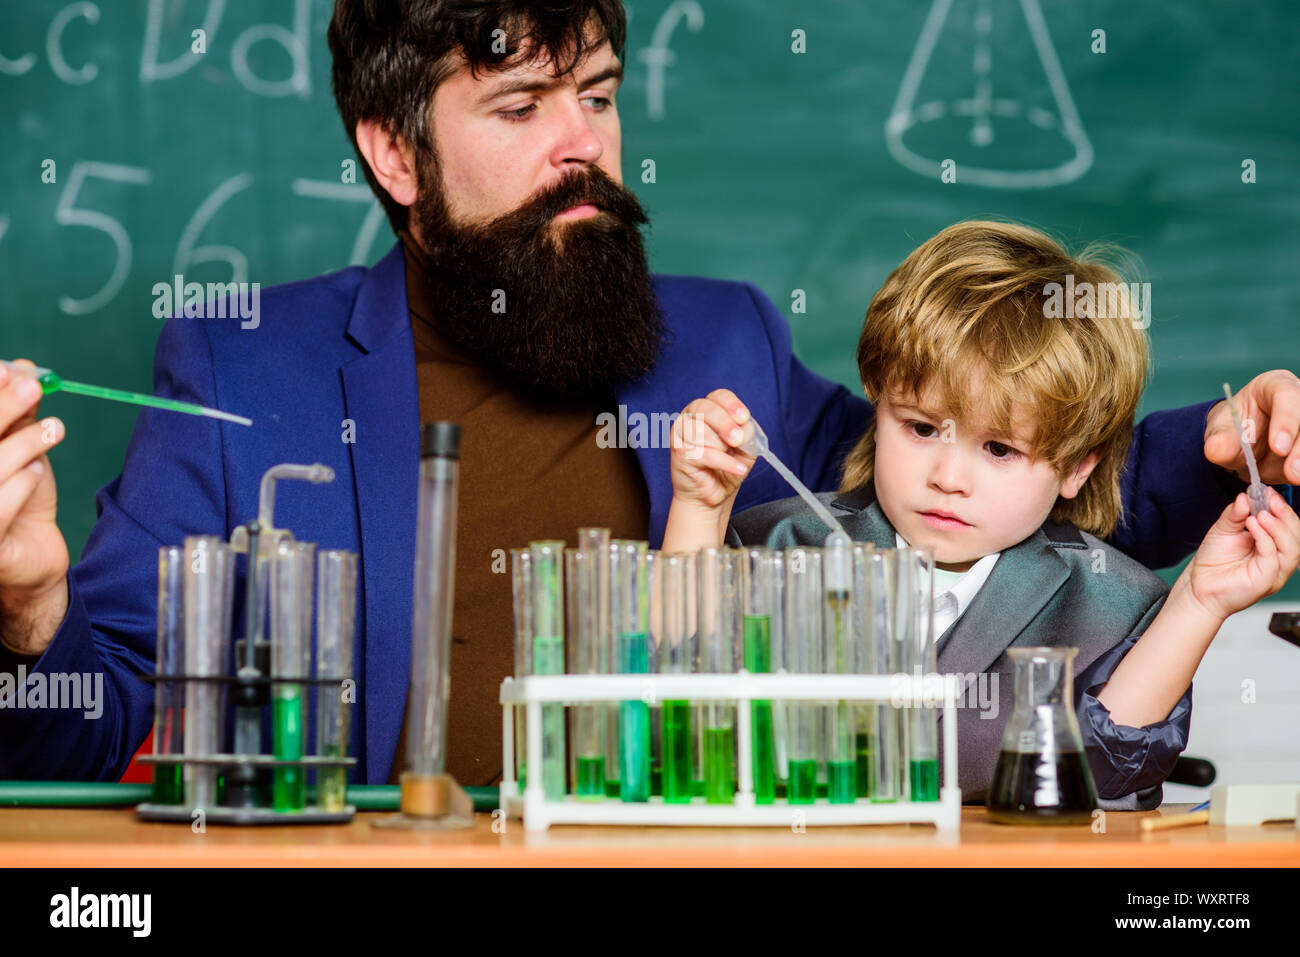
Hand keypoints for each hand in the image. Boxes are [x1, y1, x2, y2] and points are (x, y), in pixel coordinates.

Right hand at [0, 359, 69, 654]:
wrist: (31, 560)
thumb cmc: (18, 499)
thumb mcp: (18, 450)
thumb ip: (16, 415)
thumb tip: (21, 367)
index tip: (9, 370)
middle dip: (1, 407)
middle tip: (34, 386)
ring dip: (22, 443)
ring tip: (52, 431)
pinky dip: (22, 483)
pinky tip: (38, 473)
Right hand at [668, 389, 756, 510]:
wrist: (714, 494)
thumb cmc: (727, 465)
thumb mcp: (745, 447)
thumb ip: (747, 433)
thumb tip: (744, 427)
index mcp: (708, 410)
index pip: (718, 396)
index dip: (731, 405)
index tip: (744, 418)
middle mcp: (690, 417)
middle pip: (706, 409)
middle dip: (726, 424)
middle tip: (738, 440)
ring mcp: (680, 434)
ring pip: (701, 431)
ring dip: (722, 448)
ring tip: (728, 457)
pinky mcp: (679, 453)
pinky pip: (703, 453)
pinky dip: (724, 462)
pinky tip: (737, 469)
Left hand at [1183, 486, 1299, 621]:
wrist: (1198, 586)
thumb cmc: (1213, 562)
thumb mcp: (1223, 530)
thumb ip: (1234, 514)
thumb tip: (1245, 496)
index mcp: (1271, 544)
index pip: (1287, 524)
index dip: (1281, 507)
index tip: (1269, 491)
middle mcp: (1277, 557)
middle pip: (1295, 534)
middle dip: (1284, 514)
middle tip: (1270, 498)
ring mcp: (1275, 570)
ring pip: (1291, 547)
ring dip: (1278, 527)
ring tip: (1261, 513)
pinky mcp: (1267, 580)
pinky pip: (1272, 558)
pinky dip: (1265, 539)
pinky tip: (1253, 526)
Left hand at [1204, 370, 1299, 485]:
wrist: (1242, 445)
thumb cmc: (1234, 430)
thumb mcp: (1220, 432)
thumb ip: (1219, 441)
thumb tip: (1215, 450)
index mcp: (1274, 386)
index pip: (1287, 396)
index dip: (1285, 422)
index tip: (1278, 448)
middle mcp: (1299, 399)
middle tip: (1292, 472)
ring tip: (1293, 476)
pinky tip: (1294, 477)